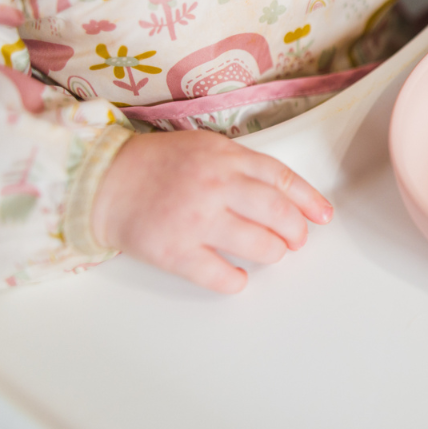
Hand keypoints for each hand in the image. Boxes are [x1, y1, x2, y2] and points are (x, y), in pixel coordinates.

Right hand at [92, 131, 332, 292]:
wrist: (104, 182)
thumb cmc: (158, 166)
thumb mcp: (207, 148)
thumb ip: (245, 166)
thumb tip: (288, 194)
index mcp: (227, 158)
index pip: (283, 179)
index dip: (310, 201)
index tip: (324, 216)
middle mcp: (216, 186)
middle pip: (279, 214)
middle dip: (296, 232)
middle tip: (295, 240)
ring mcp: (196, 220)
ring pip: (259, 245)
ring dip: (273, 253)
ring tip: (270, 252)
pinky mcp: (175, 251)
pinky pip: (221, 276)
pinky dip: (237, 280)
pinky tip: (237, 275)